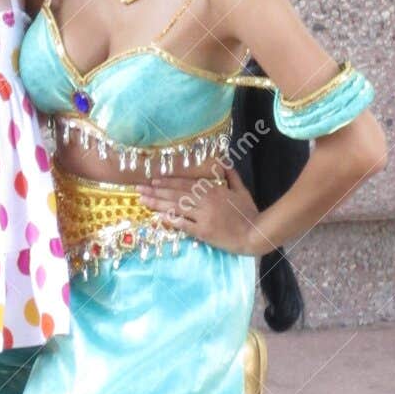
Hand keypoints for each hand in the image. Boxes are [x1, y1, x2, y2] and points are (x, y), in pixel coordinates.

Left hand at [137, 161, 262, 256]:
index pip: (185, 184)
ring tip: (143, 200)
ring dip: (157, 203)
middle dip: (156, 191)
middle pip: (176, 194)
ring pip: (176, 207)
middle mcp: (205, 201)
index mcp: (213, 189)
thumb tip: (224, 161)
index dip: (168, 181)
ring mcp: (203, 216)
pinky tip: (158, 217)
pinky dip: (171, 220)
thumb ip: (231, 175)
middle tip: (139, 189)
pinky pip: (183, 224)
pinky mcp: (203, 232)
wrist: (255, 233)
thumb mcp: (241, 190)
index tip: (153, 180)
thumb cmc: (248, 212)